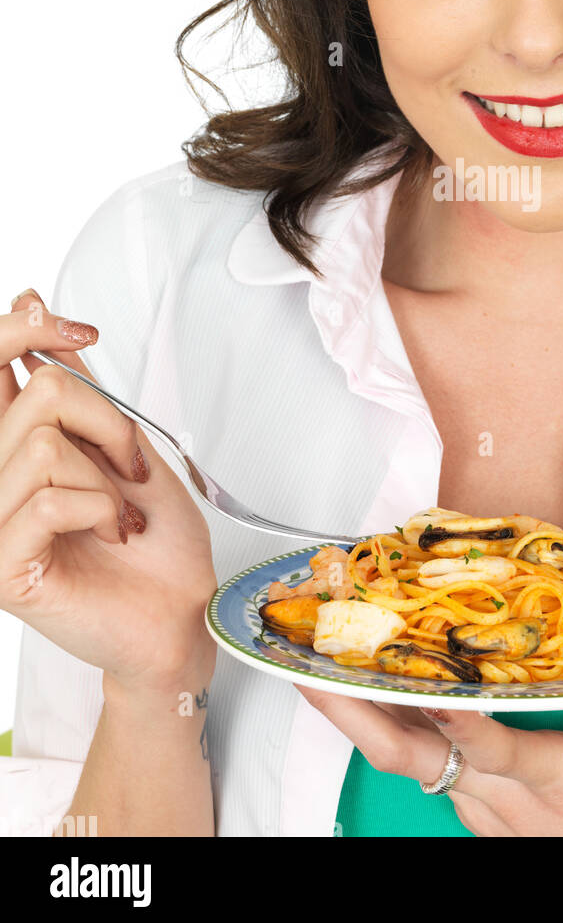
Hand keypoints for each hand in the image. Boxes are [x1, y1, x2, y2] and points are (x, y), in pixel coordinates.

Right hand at [0, 288, 216, 692]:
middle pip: (37, 396)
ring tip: (121, 515)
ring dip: (105, 478)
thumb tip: (34, 308)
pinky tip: (111, 534)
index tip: (75, 330)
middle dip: (108, 421)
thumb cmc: (158, 543)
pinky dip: (98, 509)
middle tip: (131, 465)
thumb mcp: (125, 447)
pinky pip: (45, 500)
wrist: (183, 615)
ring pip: (41, 447)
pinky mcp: (3, 567)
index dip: (22, 331)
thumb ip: (80, 391)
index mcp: (14, 450)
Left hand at [296, 684, 562, 836]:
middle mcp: (499, 797)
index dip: (463, 725)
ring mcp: (476, 808)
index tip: (433, 693)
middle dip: (356, 719)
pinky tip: (365, 693)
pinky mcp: (468, 812)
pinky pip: (419, 765)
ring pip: (406, 763)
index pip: (496, 751)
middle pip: (414, 761)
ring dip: (358, 719)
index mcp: (550, 780)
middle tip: (314, 675)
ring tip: (317, 669)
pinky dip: (388, 726)